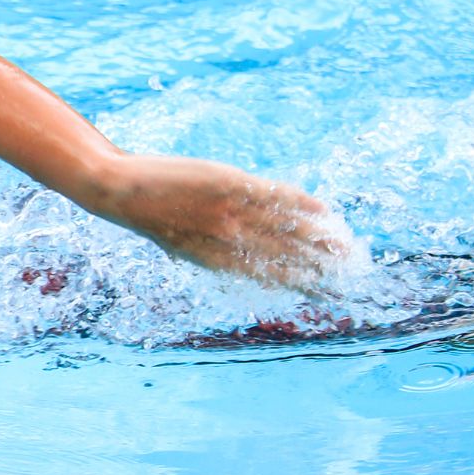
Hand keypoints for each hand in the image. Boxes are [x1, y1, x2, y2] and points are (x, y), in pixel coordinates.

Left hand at [92, 154, 350, 294]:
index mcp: (219, 262)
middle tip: (352, 272)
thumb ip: (218, 254)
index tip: (329, 291)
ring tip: (346, 246)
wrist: (121, 192)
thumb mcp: (185, 247)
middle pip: (287, 257)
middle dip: (322, 266)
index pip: (272, 278)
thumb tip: (246, 261)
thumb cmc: (152, 220)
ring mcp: (230, 212)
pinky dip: (299, 203)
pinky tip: (322, 211)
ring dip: (320, 238)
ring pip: (286, 228)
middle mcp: (229, 240)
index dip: (303, 285)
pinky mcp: (227, 183)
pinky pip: (272, 195)